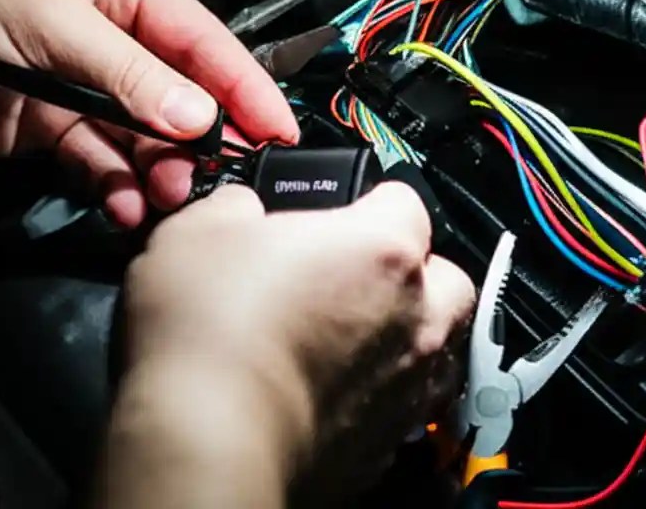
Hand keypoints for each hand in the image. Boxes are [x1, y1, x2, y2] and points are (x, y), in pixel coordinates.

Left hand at [0, 0, 296, 226]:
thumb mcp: (50, 21)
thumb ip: (128, 74)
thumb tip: (198, 118)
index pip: (199, 37)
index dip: (242, 83)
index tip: (277, 128)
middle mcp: (105, 37)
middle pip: (177, 92)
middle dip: (203, 136)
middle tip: (222, 179)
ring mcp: (75, 86)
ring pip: (142, 135)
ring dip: (161, 168)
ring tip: (169, 198)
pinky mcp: (45, 130)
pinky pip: (99, 162)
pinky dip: (116, 185)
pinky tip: (127, 207)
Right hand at [104, 183, 474, 506]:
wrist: (207, 442)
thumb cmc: (211, 331)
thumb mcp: (198, 231)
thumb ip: (234, 207)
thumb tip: (240, 210)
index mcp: (382, 248)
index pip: (406, 199)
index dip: (369, 200)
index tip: (337, 209)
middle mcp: (414, 317)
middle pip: (447, 278)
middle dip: (413, 274)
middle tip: (352, 275)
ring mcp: (407, 387)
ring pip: (438, 349)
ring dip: (405, 337)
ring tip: (345, 338)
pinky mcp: (385, 445)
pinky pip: (401, 408)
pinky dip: (376, 397)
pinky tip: (325, 393)